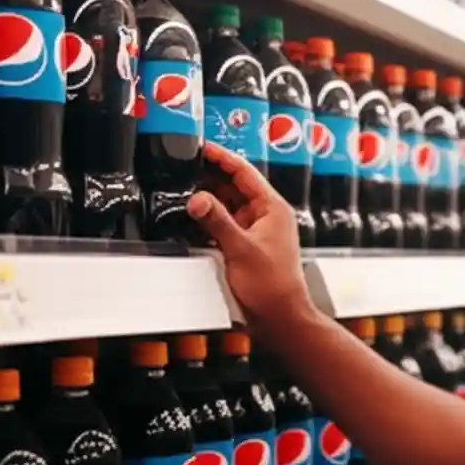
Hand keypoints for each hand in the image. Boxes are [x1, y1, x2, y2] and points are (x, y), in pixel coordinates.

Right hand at [188, 142, 314, 327]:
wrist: (280, 316)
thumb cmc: (273, 286)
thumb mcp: (240, 249)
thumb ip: (217, 221)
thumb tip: (198, 198)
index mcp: (273, 208)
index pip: (245, 173)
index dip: (223, 158)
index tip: (203, 148)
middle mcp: (267, 216)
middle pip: (235, 186)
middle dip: (211, 176)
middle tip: (185, 167)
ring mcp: (257, 231)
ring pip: (229, 206)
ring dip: (209, 199)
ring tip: (183, 189)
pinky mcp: (247, 245)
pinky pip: (225, 224)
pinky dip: (210, 219)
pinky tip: (193, 218)